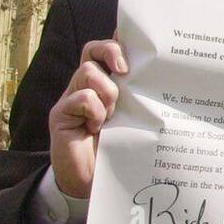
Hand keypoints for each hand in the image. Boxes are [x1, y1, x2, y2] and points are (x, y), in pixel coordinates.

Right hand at [48, 37, 126, 198]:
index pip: (108, 52)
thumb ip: (140, 99)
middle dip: (111, 52)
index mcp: (106, 84)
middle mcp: (87, 86)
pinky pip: (81, 98)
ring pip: (88, 72)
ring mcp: (72, 98)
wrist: (90, 182)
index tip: (138, 41)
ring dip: (107, 90)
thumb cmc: (117, 149)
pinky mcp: (61, 114)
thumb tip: (162, 79)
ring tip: (113, 113)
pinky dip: (95, 110)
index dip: (119, 41)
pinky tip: (98, 127)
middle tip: (125, 69)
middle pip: (93, 50)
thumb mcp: (134, 120)